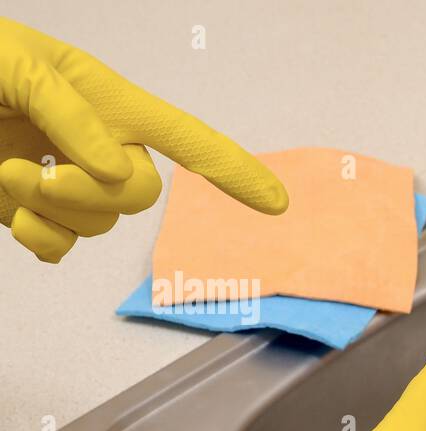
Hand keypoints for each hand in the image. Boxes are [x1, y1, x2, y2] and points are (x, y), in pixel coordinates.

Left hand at [0, 17, 286, 262]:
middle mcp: (90, 142)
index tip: (274, 202)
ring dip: (53, 210)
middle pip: (139, 194)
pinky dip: (38, 239)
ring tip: (4, 175)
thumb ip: (72, 114)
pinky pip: (57, 247)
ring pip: (98, 225)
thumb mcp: (16, 64)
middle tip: (45, 177)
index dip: (232, 170)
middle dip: (95, 194)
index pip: (183, 138)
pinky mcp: (24, 211)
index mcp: (102, 100)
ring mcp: (59, 180)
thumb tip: (115, 170)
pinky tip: (13, 212)